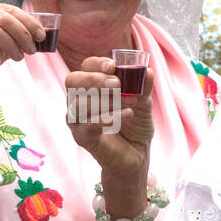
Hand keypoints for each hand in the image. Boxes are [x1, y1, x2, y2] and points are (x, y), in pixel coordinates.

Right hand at [64, 56, 153, 198]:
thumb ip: (144, 87)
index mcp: (90, 88)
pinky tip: (128, 114)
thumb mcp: (144, 103)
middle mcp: (78, 101)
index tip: (113, 66)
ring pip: (79, 103)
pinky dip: (109, 117)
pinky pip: (88, 124)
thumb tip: (148, 71)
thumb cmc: (134, 127)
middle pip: (72, 80)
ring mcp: (77, 120)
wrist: (136, 156)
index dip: (96, 64)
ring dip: (106, 100)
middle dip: (94, 79)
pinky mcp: (82, 137)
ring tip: (130, 102)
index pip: (85, 67)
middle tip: (117, 84)